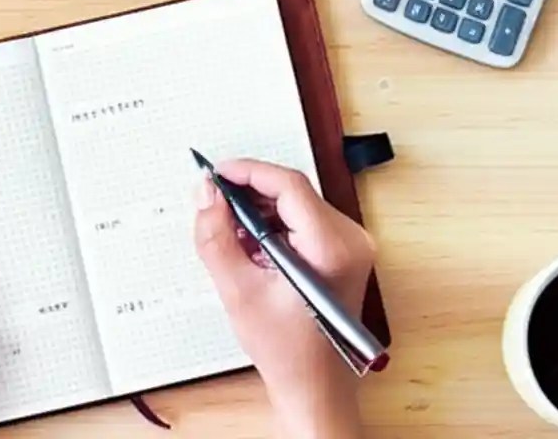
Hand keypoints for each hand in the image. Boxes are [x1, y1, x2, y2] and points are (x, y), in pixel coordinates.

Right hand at [193, 160, 375, 438]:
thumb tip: (207, 194)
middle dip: (250, 195)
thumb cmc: (288, 351)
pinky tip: (252, 248)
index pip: (289, 185)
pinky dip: (273, 226)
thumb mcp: (238, 290)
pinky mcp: (342, 252)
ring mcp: (350, 245)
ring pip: (296, 205)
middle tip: (215, 204)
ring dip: (260, 212)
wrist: (314, 385)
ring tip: (232, 235)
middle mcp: (350, 240)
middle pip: (293, 192)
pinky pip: (303, 221)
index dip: (248, 172)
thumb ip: (216, 236)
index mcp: (333, 248)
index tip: (217, 173)